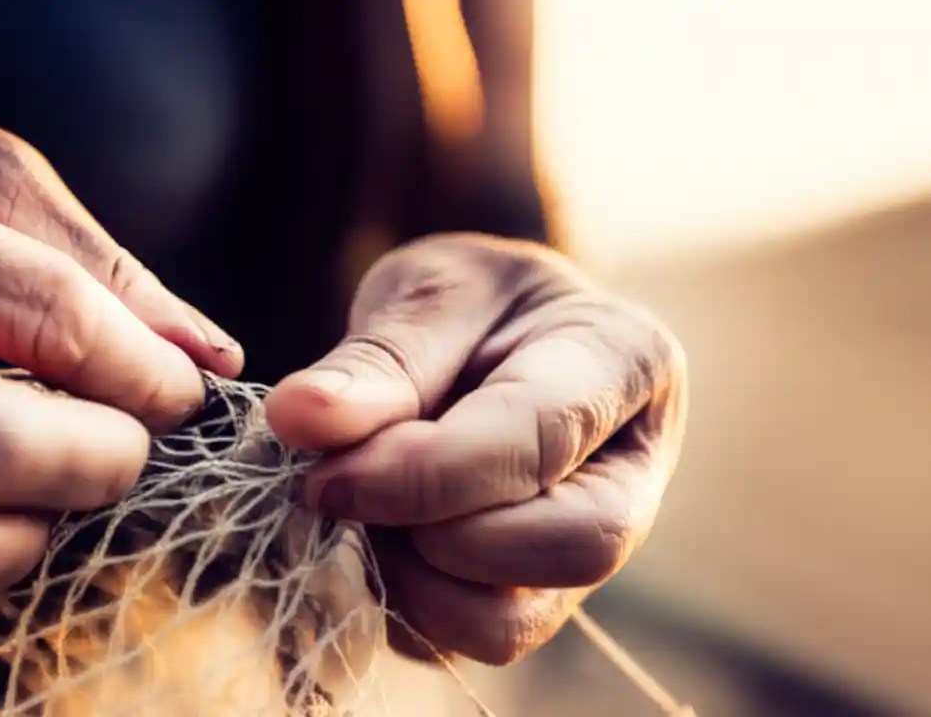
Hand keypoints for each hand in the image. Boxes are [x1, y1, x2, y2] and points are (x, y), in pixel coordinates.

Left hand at [265, 233, 685, 664]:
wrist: (492, 335)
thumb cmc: (471, 300)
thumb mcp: (430, 290)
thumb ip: (378, 358)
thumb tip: (298, 419)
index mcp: (625, 362)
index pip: (540, 440)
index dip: (425, 472)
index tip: (324, 471)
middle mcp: (633, 471)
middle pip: (571, 549)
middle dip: (437, 534)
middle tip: (342, 485)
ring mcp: (589, 547)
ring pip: (517, 622)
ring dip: (412, 581)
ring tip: (359, 506)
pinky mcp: (533, 597)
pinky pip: (463, 640)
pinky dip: (399, 603)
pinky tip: (370, 532)